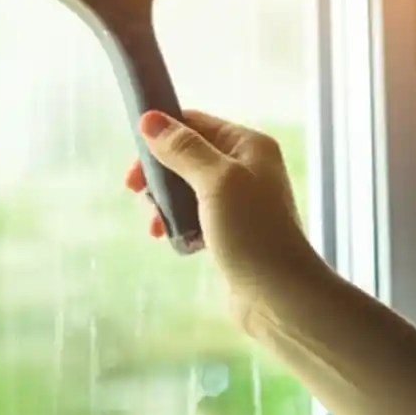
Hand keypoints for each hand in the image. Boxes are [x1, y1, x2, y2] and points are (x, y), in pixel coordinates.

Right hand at [126, 110, 325, 324]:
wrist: (280, 296)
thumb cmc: (252, 232)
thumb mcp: (216, 181)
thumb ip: (183, 149)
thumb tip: (149, 119)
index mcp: (248, 145)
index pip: (195, 123)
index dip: (161, 136)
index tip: (135, 162)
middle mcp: (246, 167)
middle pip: (187, 155)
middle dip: (159, 173)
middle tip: (137, 193)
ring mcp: (239, 200)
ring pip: (186, 187)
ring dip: (164, 201)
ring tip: (155, 224)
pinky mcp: (230, 229)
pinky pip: (194, 214)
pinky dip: (177, 222)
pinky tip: (168, 238)